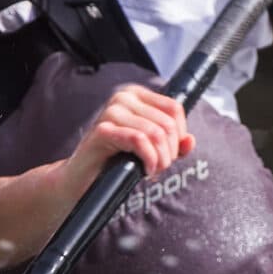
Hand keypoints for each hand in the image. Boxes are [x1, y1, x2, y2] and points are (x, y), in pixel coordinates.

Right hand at [69, 83, 194, 178]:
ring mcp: (111, 111)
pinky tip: (144, 170)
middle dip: (169, 152)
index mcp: (136, 95)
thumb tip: (190, 141)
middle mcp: (123, 97)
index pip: (174, 108)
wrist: (82, 178)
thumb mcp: (151, 150)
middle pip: (167, 123)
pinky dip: (148, 159)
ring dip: (160, 159)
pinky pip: (139, 140)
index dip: (180, 134)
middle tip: (159, 166)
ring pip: (155, 133)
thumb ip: (173, 145)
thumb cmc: (115, 161)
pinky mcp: (102, 130)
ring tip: (151, 170)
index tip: (170, 152)